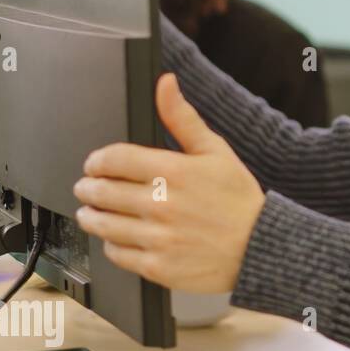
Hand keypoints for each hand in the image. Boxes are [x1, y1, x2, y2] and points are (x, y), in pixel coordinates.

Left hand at [73, 73, 265, 292]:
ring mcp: (159, 236)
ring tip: (93, 212)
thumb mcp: (216, 151)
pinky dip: (111, 244)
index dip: (96, 160)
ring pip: (103, 223)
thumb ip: (183, 118)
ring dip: (91, 215)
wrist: (260, 247)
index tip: (95, 164)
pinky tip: (117, 237)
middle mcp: (162, 203)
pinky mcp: (158, 265)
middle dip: (89, 187)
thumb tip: (165, 84)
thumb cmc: (238, 200)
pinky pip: (116, 253)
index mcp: (174, 171)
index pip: (113, 159)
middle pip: (101, 191)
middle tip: (89, 188)